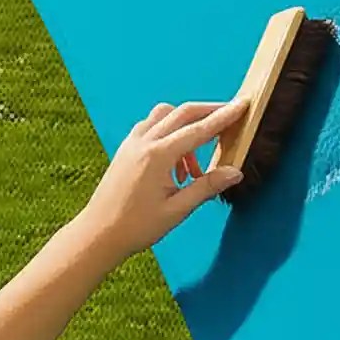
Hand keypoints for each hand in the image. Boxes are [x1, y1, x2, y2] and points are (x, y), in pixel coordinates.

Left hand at [75, 99, 250, 262]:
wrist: (97, 234)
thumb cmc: (136, 226)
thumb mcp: (177, 210)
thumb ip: (207, 187)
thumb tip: (236, 172)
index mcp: (158, 156)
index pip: (199, 130)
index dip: (224, 117)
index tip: (242, 105)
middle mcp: (144, 142)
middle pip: (183, 113)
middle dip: (209, 111)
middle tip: (231, 115)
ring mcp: (132, 142)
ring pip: (165, 115)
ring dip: (187, 122)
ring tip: (198, 155)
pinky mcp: (126, 148)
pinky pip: (152, 126)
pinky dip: (170, 131)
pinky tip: (176, 158)